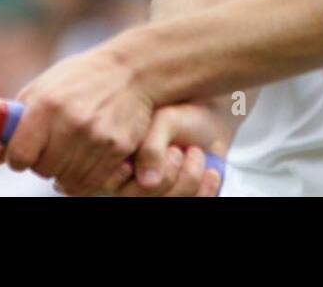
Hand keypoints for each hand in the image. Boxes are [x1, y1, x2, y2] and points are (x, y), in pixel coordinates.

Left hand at [0, 41, 152, 195]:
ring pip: (67, 180)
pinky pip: (91, 182)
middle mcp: (71, 122)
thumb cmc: (79, 78)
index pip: (19, 154)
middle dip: (41, 163)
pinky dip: (84, 178)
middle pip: (43, 170)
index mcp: (46, 104)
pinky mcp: (117, 149)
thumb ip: (13, 125)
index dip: (17, 158)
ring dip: (63, 172)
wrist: (131, 70)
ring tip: (69, 151)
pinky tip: (84, 159)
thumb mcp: (42, 90)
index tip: (22, 152)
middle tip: (49, 148)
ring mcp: (96, 137)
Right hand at [95, 103, 228, 197]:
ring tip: (195, 153)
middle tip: (178, 150)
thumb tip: (147, 182)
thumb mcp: (166, 121)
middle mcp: (133, 181)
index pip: (113, 181)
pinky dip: (205, 190)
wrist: (210, 121)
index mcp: (119, 159)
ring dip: (189, 178)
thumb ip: (151, 147)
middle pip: (141, 197)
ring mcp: (158, 194)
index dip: (133, 172)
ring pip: (168, 203)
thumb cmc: (183, 116)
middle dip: (166, 175)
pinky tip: (210, 172)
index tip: (157, 153)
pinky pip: (193, 205)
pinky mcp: (182, 199)